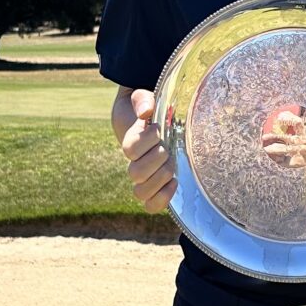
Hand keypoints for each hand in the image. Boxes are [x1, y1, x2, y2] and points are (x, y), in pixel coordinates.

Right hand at [122, 88, 174, 212]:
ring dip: (160, 179)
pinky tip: (174, 183)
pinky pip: (151, 206)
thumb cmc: (153, 114)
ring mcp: (144, 179)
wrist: (155, 129)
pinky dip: (162, 199)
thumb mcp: (147, 99)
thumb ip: (143, 100)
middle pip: (136, 173)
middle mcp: (134, 164)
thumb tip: (146, 111)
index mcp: (131, 142)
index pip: (131, 149)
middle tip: (168, 149)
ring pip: (140, 192)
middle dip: (158, 160)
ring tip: (172, 166)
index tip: (159, 128)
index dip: (148, 139)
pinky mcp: (156, 190)